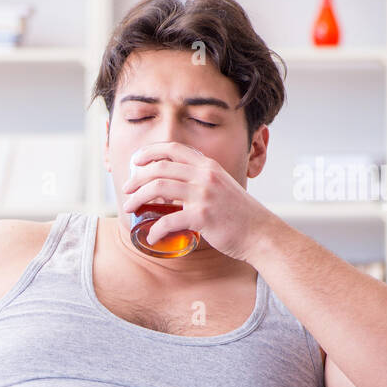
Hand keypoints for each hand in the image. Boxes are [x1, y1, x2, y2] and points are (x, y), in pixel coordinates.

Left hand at [120, 141, 279, 263]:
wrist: (260, 233)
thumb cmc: (239, 214)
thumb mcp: (221, 187)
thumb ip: (201, 181)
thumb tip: (173, 187)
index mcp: (208, 166)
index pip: (174, 149)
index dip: (150, 151)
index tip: (135, 161)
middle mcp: (205, 176)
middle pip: (160, 168)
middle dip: (136, 178)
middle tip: (126, 190)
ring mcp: (204, 195)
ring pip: (158, 189)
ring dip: (137, 199)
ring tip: (129, 209)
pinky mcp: (202, 217)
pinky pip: (168, 221)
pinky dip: (155, 230)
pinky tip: (151, 237)